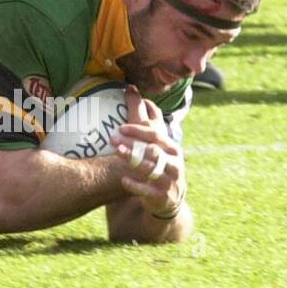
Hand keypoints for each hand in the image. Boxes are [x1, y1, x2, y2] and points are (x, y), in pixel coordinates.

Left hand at [111, 86, 185, 219]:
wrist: (169, 199)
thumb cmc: (157, 164)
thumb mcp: (154, 143)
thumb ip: (144, 120)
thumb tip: (130, 88)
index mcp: (171, 147)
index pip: (156, 134)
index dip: (139, 130)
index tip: (120, 126)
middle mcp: (174, 163)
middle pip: (153, 150)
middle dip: (133, 143)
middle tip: (112, 138)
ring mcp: (170, 180)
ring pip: (151, 169)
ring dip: (133, 160)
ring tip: (117, 153)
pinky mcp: (163, 197)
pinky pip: (148, 191)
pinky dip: (136, 185)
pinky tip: (123, 180)